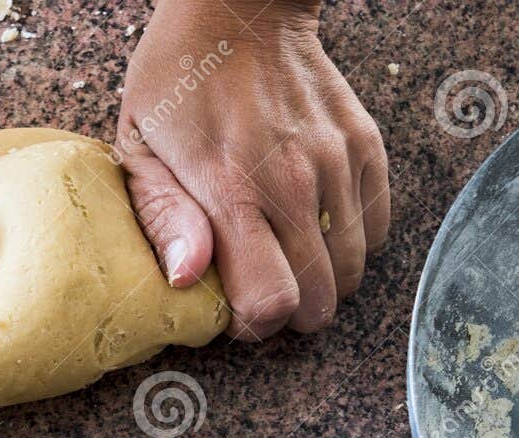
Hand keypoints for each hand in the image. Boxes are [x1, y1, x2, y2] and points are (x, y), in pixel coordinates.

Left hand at [117, 0, 389, 339]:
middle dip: (290, 313)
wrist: (239, 9)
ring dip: (323, 280)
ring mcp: (337, 163)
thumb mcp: (139, 150)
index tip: (237, 312)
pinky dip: (352, 241)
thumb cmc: (177, 82)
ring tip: (288, 255)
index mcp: (231, 189)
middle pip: (319, 300)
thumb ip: (164, 221)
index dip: (255, 324)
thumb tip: (188, 280)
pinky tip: (317, 225)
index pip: (272, 301)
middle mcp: (294, 181)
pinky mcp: (366, 147)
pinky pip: (378, 228)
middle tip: (263, 287)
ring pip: (353, 272)